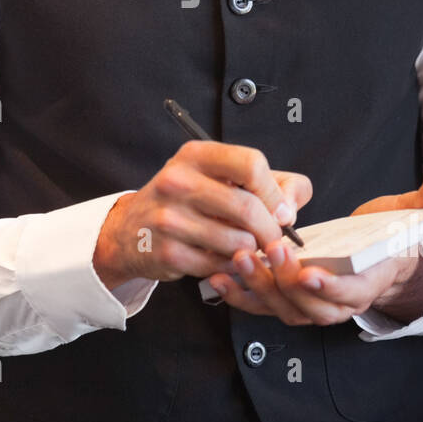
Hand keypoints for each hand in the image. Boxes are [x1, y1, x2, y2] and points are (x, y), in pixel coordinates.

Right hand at [92, 140, 312, 288]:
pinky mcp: (166, 252)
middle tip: (274, 240)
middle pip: (247, 207)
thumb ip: (268, 182)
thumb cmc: (187, 201)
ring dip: (250, 250)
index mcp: (195, 155)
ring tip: (244, 246)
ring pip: (237, 241)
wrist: (131, 230)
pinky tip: (223, 258)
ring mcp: (169, 218)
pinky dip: (231, 267)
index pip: (251, 164)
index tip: (281, 210)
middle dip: (271, 230)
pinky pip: (219, 265)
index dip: (274, 192)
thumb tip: (291, 208)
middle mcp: (177, 181)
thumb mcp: (219, 177)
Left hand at [206, 168, 422, 326]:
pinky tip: (220, 277)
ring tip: (238, 260)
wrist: (376, 259)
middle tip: (269, 252)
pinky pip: (263, 305)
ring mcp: (312, 305)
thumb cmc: (390, 236)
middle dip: (286, 283)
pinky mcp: (288, 300)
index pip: (352, 293)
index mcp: (370, 281)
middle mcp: (340, 301)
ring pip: (283, 308)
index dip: (331, 287)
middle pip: (311, 306)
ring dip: (259, 289)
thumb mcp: (412, 214)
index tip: (310, 272)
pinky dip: (240, 296)